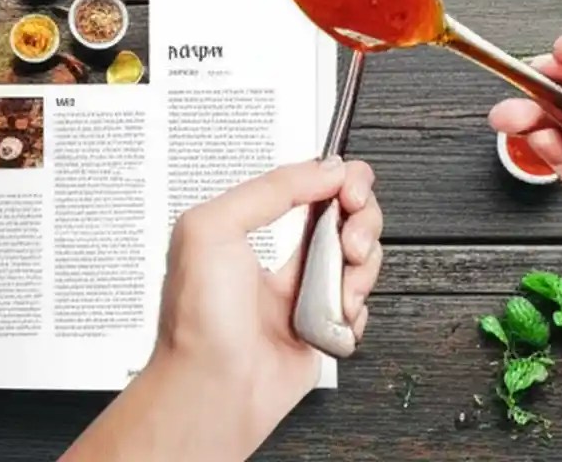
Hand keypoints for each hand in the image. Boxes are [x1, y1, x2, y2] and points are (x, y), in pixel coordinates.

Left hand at [153, 156, 383, 447]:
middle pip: (350, 216)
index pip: (312, 184)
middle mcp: (283, 255)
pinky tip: (335, 318)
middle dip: (363, 223)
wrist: (213, 390)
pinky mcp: (324, 325)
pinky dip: (356, 310)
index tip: (349, 191)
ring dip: (361, 271)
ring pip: (362, 259)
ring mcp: (307, 291)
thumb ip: (270, 189)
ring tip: (342, 292)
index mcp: (252, 225)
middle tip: (352, 242)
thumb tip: (325, 170)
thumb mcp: (213, 228)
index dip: (341, 181)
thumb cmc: (198, 322)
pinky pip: (362, 305)